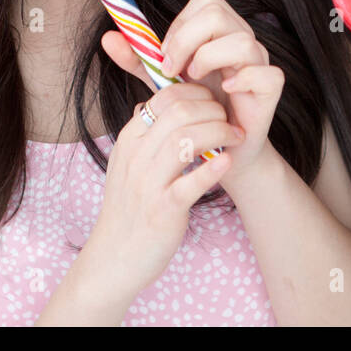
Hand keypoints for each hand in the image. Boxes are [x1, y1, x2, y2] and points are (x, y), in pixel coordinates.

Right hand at [84, 82, 241, 299]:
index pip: (164, 97)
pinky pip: (189, 184)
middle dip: (213, 110)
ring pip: (186, 140)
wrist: (114, 257)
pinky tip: (227, 163)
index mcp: (129, 140)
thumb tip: (147, 105)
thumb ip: (139, 135)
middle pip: (180, 113)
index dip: (196, 93)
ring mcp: (148, 184)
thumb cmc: (127, 208)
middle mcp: (135, 157)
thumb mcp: (124, 164)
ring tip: (235, 139)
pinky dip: (211, 170)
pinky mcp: (163, 211)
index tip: (214, 103)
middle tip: (230, 122)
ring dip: (219, 133)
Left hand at [101, 0, 284, 182]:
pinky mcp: (270, 89)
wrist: (220, 153)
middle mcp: (241, 42)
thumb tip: (108, 36)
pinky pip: (267, 73)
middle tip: (172, 69)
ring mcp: (259, 64)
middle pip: (218, 11)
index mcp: (219, 34)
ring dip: (209, 58)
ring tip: (195, 80)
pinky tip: (224, 90)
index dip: (180, 23)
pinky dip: (242, 79)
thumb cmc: (195, 112)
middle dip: (186, 38)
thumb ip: (139, 59)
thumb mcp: (161, 82)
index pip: (206, 0)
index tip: (165, 56)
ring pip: (242, 39)